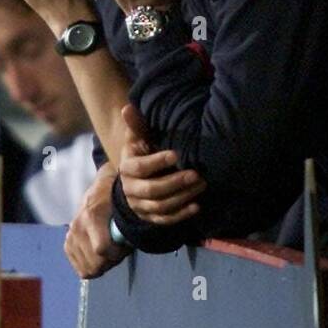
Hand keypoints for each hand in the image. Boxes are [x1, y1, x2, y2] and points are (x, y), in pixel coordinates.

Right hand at [63, 163, 128, 278]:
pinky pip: (79, 266)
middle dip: (111, 260)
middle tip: (120, 249)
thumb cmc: (120, 196)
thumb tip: (127, 244)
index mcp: (92, 215)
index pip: (102, 249)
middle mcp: (78, 225)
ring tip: (111, 249)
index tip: (126, 246)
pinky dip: (92, 264)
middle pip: (94, 263)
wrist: (105, 184)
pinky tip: (101, 254)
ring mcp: (71, 234)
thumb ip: (126, 227)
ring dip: (102, 263)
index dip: (118, 253)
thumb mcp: (127, 205)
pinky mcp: (68, 241)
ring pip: (86, 268)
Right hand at [118, 103, 204, 225]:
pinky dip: (181, 215)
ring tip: (201, 185)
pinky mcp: (150, 218)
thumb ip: (136, 126)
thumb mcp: (138, 140)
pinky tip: (196, 206)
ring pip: (160, 206)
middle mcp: (131, 190)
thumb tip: (128, 107)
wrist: (134, 182)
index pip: (140, 168)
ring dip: (182, 197)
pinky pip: (165, 220)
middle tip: (196, 173)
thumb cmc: (141, 155)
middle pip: (152, 190)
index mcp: (126, 169)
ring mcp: (140, 206)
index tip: (177, 154)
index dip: (157, 162)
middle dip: (175, 182)